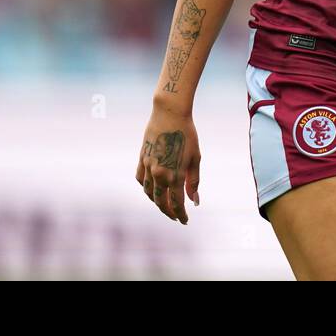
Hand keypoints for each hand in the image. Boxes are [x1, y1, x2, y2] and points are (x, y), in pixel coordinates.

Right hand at [136, 106, 200, 223]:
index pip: (177, 203)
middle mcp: (159, 174)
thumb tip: (194, 201)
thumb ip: (193, 181)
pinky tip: (151, 189)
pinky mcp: (141, 158)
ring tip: (164, 205)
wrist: (169, 114)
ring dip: (156, 202)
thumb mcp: (196, 158)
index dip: (181, 215)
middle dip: (169, 212)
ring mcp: (148, 166)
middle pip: (161, 202)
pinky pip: (140, 179)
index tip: (185, 221)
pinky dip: (145, 187)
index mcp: (175, 175)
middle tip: (175, 217)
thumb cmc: (188, 134)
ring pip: (149, 193)